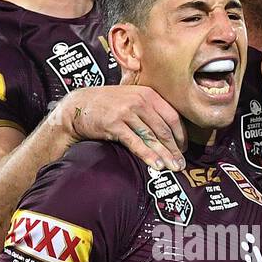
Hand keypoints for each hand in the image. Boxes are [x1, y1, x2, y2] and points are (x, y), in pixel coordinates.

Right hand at [53, 86, 185, 170]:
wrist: (78, 106)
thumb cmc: (106, 104)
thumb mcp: (131, 98)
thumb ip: (149, 109)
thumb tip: (168, 130)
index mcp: (147, 93)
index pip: (172, 116)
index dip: (181, 135)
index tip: (183, 148)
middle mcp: (139, 101)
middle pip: (164, 129)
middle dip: (175, 149)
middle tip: (181, 164)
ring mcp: (126, 112)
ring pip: (152, 137)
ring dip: (164, 155)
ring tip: (173, 168)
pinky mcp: (114, 124)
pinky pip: (136, 143)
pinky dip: (148, 156)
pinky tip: (156, 165)